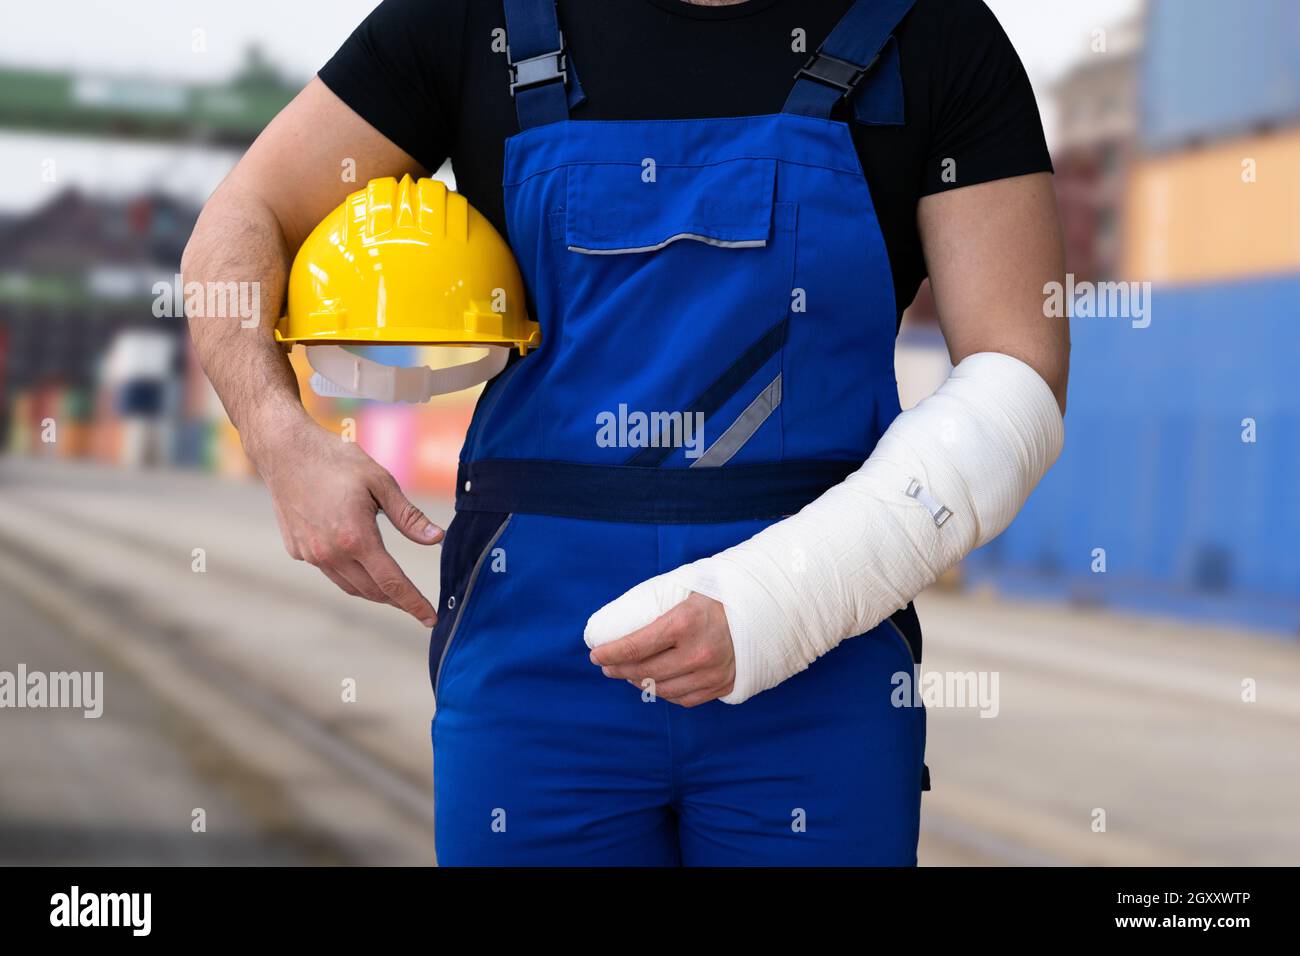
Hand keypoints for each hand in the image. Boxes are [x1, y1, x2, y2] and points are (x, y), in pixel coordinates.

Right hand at [248, 407, 442, 625]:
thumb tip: (437, 539)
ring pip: (350, 586)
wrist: (285, 451)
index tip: (431, 619)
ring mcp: (311, 555)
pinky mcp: (298, 551)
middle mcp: (331, 553)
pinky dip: (350, 574)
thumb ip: (409, 516)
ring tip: (392, 588)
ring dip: (374, 591)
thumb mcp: (380, 482)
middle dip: (397, 599)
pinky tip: (358, 562)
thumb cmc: (336, 460)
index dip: (414, 604)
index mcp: (356, 538)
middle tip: (415, 602)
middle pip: (372, 591)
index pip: (392, 583)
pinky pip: (330, 572)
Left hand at [588, 592, 734, 706]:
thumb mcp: (690, 591)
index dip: (610, 654)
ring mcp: (711, 673)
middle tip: (606, 665)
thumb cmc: (722, 595)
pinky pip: (684, 698)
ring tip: (628, 675)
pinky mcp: (722, 686)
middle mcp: (697, 652)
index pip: (635, 647)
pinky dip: (665, 693)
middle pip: (644, 671)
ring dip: (639, 683)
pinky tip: (656, 684)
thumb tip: (626, 620)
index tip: (595, 655)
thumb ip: (661, 607)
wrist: (767, 610)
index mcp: (684, 623)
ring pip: (662, 689)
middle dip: (618, 670)